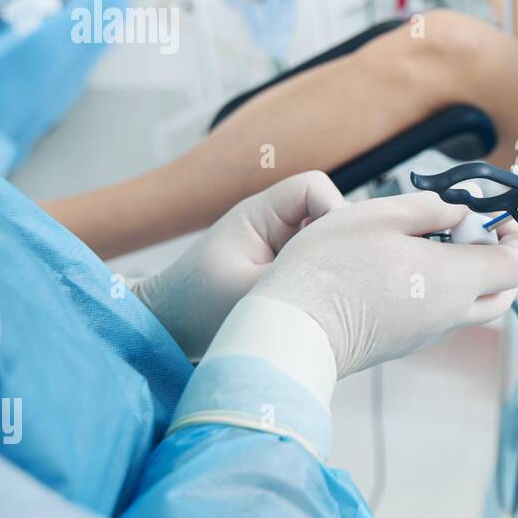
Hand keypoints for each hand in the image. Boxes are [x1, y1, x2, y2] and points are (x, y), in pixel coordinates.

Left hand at [133, 171, 345, 357]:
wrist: (169, 330)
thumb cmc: (197, 306)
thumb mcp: (249, 291)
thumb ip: (299, 276)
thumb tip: (348, 270)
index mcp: (260, 212)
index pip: (314, 187)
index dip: (333, 211)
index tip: (331, 254)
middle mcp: (275, 223)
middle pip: (329, 213)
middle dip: (336, 244)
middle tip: (330, 282)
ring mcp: (283, 246)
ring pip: (328, 242)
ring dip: (329, 268)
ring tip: (316, 299)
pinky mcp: (286, 270)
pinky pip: (321, 266)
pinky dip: (323, 285)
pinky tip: (313, 308)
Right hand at [250, 192, 517, 375]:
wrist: (292, 331)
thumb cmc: (331, 269)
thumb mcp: (382, 217)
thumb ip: (433, 210)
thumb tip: (460, 212)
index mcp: (454, 282)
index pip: (516, 264)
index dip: (515, 234)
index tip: (493, 213)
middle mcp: (449, 315)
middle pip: (502, 290)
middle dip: (497, 255)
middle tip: (465, 225)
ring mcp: (426, 334)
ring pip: (471, 304)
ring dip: (465, 271)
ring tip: (426, 239)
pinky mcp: (403, 342)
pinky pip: (440, 314)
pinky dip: (440, 288)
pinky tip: (402, 264)